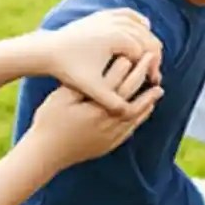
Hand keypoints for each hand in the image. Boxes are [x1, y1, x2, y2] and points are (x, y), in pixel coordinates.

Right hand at [28, 54, 161, 171]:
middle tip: (152, 61)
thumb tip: (98, 71)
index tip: (135, 51)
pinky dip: (141, 117)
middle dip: (142, 75)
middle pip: (131, 94)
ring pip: (136, 113)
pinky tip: (145, 110)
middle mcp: (107, 120)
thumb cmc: (49, 122)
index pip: (115, 81)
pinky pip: (131, 128)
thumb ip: (79, 85)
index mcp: (95, 106)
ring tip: (159, 88)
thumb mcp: (60, 99)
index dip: (126, 64)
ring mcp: (110, 134)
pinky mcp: (110, 144)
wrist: (46, 154)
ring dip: (148, 99)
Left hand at [43, 9, 162, 114]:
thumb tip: (129, 113)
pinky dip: (139, 24)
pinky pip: (131, 15)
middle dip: (154, 56)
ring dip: (148, 43)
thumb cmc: (69, 70)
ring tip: (146, 61)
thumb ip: (112, 102)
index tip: (153, 82)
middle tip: (153, 73)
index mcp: (119, 39)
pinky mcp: (104, 14)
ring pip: (142, 27)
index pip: (148, 53)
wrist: (47, 50)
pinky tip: (142, 34)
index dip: (153, 69)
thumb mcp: (92, 89)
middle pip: (149, 38)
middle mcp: (117, 23)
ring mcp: (110, 16)